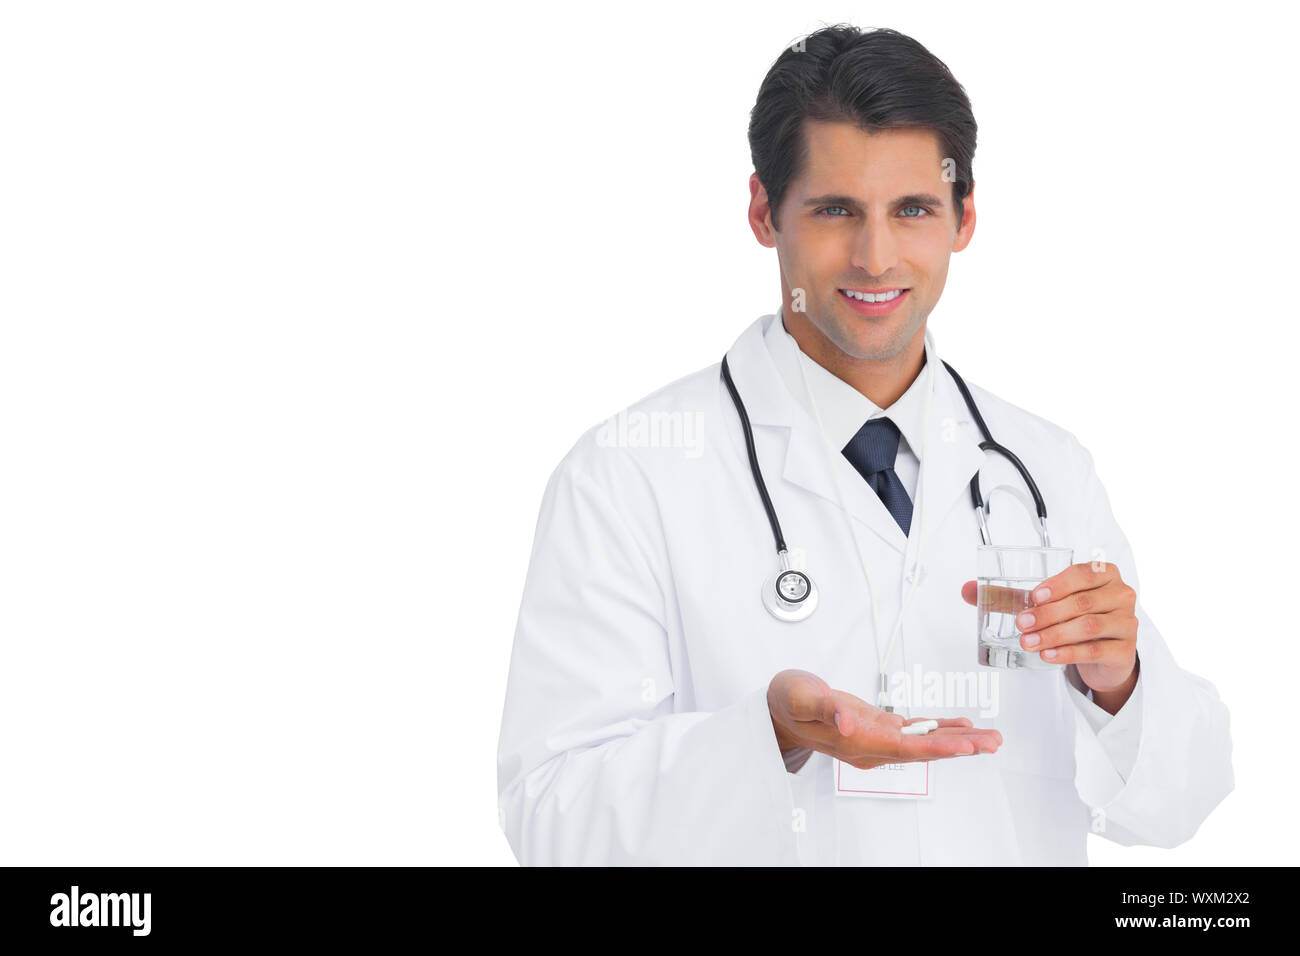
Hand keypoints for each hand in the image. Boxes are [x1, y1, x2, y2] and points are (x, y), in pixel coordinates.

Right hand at [767, 669, 1002, 769]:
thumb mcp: (800, 697)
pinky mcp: (878, 727)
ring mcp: (876, 739)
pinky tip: (961, 725)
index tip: (967, 746)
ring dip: (957, 740)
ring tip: (989, 738)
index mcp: (855, 741)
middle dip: (960, 747)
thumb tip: (847, 720)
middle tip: (993, 742)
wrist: (778, 710)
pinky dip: (939, 728)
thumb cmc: (787, 702)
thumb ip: (824, 708)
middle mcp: (871, 746)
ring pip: (924, 742)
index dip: (938, 746)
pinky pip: (916, 731)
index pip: (904, 748)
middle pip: (923, 750)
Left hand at [961, 561, 1138, 703]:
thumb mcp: (1047, 603)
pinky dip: (1068, 653)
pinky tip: (1048, 656)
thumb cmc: (1075, 617)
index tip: (1034, 596)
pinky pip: (1095, 650)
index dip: (1059, 584)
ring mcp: (1126, 623)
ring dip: (1054, 635)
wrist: (1106, 653)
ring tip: (1028, 642)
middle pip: (1082, 603)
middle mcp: (1120, 595)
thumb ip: (1011, 596)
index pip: (1084, 573)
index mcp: (1104, 574)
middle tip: (1021, 624)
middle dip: (1047, 614)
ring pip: (1088, 627)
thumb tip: (968, 590)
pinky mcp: (1124, 650)